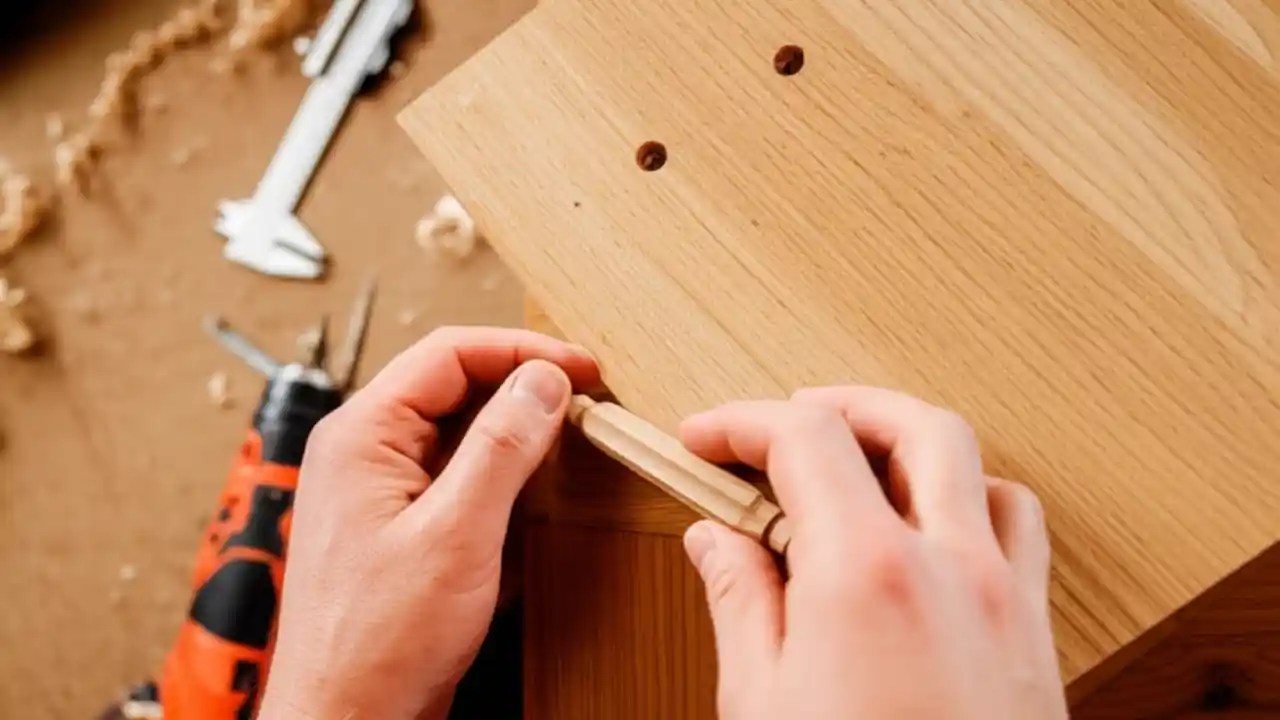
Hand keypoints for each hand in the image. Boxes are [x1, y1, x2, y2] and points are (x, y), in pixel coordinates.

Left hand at [257, 327, 599, 719]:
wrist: (345, 719)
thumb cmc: (376, 642)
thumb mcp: (457, 535)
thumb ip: (501, 450)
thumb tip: (542, 381)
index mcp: (360, 436)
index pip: (449, 355)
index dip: (522, 351)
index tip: (581, 367)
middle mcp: (362, 451)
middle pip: (452, 384)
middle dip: (521, 384)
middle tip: (583, 395)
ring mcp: (378, 488)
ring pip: (456, 428)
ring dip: (513, 427)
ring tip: (567, 434)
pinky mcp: (398, 523)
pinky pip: (453, 472)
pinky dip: (498, 469)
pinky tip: (532, 486)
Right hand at [679, 386, 1066, 719]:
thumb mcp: (761, 705)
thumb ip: (741, 601)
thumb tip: (717, 543)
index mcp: (868, 574)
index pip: (804, 439)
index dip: (743, 422)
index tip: (708, 439)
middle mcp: (950, 567)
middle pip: (908, 424)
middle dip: (836, 406)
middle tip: (780, 428)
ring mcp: (1004, 600)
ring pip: (975, 466)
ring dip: (910, 445)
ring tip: (855, 468)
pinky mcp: (1034, 639)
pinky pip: (1018, 527)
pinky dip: (969, 498)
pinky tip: (927, 530)